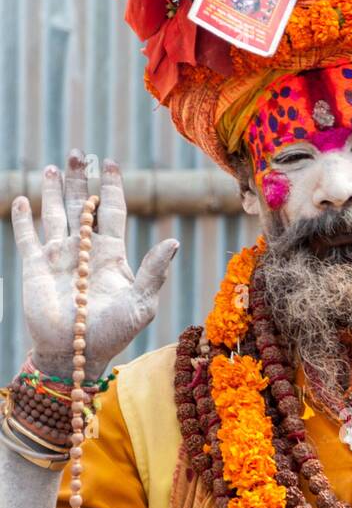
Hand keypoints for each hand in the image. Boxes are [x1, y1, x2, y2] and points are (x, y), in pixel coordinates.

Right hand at [11, 151, 178, 381]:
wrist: (76, 354)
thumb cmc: (113, 333)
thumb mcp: (141, 304)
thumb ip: (153, 272)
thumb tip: (173, 242)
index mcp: (111, 253)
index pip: (111, 211)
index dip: (111, 187)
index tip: (111, 164)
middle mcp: (84, 249)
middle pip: (80, 205)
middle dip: (79, 179)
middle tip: (79, 154)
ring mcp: (58, 257)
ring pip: (54, 214)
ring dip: (53, 191)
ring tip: (55, 167)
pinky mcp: (35, 267)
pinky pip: (27, 237)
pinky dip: (23, 218)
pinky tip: (21, 199)